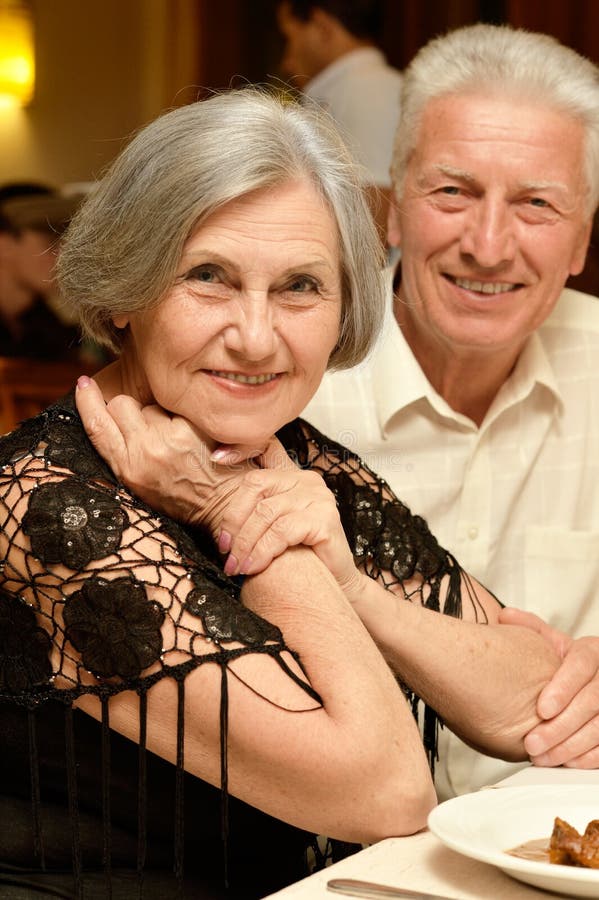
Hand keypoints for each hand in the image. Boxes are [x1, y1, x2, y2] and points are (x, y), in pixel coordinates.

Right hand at [75, 376, 248, 536]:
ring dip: (158, 415)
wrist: (224, 503)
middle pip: (120, 404)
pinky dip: (181, 417)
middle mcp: (144, 452)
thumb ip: (123, 453)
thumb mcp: (141, 484)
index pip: (97, 426)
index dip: (87, 402)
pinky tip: (191, 436)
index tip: (83, 385)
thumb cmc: (182, 494)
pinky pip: (175, 408)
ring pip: (149, 405)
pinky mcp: (191, 428)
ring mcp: (168, 437)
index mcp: (127, 469)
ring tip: (173, 439)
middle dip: (130, 410)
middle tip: (147, 429)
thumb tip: (109, 415)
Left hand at [214, 438, 363, 600]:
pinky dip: (263, 551)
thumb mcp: (273, 526)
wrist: (334, 579)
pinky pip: (282, 531)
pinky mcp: (325, 518)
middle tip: (225, 552)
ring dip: (246, 544)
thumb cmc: (300, 554)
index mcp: (293, 476)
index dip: (238, 454)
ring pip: (266, 513)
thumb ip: (255, 511)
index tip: (214, 460)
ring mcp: (319, 498)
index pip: (260, 461)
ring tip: (237, 565)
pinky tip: (255, 566)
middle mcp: (308, 481)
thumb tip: (217, 506)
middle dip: (235, 524)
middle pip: (257, 491)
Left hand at [499, 607, 598, 766]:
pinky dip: (587, 757)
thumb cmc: (562, 664)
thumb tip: (504, 616)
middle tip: (532, 743)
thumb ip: (530, 630)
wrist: (585, 681)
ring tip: (541, 757)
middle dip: (561, 726)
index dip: (563, 688)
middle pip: (592, 701)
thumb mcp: (550, 643)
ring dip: (569, 746)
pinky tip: (564, 763)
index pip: (583, 665)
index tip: (540, 709)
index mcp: (593, 651)